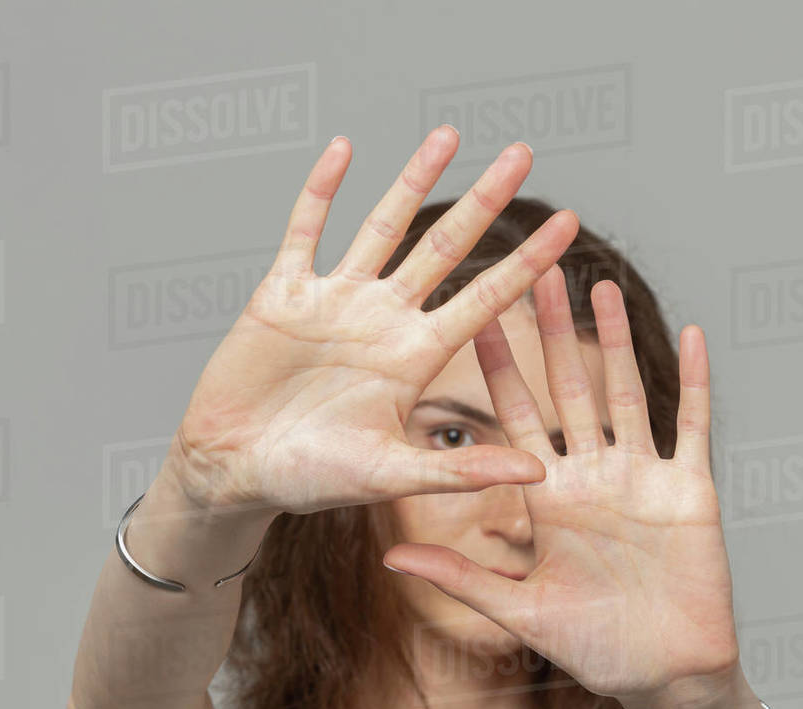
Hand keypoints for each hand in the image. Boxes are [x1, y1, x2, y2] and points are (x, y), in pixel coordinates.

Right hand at [168, 127, 579, 514]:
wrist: (233, 472)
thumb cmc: (311, 480)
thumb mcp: (392, 475)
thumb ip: (462, 471)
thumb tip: (538, 474)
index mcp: (415, 358)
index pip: (486, 297)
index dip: (527, 261)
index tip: (569, 224)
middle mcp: (383, 319)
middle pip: (445, 246)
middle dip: (484, 200)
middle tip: (522, 152)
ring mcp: (335, 300)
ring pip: (382, 226)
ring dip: (414, 180)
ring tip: (449, 134)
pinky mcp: (283, 293)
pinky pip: (305, 230)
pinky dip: (321, 190)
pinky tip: (344, 148)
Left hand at [382, 266, 740, 706]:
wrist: (664, 675)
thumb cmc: (592, 648)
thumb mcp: (519, 610)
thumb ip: (460, 576)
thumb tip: (389, 556)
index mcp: (549, 497)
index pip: (516, 418)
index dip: (498, 367)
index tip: (474, 316)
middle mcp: (593, 475)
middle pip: (568, 389)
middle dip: (552, 333)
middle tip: (536, 271)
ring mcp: (643, 477)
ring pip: (627, 393)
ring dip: (616, 341)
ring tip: (601, 287)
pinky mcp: (691, 490)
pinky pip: (694, 426)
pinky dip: (696, 382)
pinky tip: (694, 335)